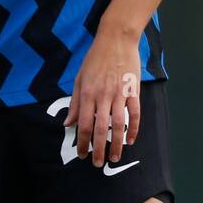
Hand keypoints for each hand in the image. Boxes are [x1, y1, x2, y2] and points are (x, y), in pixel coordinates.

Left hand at [64, 20, 143, 167]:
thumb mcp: (79, 78)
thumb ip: (74, 103)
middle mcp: (103, 96)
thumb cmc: (95, 58)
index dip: (82, 142)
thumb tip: (67, 124)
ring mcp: (120, 94)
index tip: (81, 154)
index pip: (83, 124)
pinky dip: (135, 129)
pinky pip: (135, 114)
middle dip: (98, 149)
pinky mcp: (133, 91)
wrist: (116, 39)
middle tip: (97, 164)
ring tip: (115, 158)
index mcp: (87, 94)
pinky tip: (132, 140)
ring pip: (119, 125)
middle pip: (100, 129)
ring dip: (117, 144)